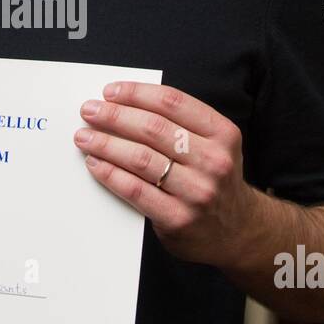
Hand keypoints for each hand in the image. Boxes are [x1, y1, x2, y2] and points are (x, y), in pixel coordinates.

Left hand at [73, 80, 256, 265]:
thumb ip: (181, 124)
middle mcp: (213, 161)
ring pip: (141, 159)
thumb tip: (126, 104)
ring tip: (84, 137)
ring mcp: (197, 192)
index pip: (172, 102)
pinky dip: (110, 174)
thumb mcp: (214, 145)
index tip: (110, 91)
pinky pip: (136, 190)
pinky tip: (95, 164)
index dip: (136, 93)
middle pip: (153, 128)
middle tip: (89, 111)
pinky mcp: (178, 219)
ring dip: (106, 144)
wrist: (238, 231)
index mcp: (222, 134)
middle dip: (114, 116)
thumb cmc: (214, 180)